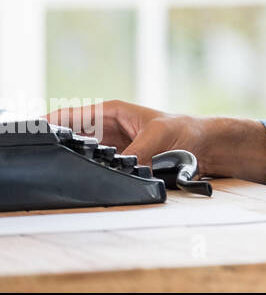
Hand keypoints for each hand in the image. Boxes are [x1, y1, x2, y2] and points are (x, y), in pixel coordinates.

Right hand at [42, 99, 265, 180]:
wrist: (205, 145)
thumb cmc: (185, 129)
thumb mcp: (159, 136)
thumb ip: (139, 152)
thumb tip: (123, 169)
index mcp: (109, 112)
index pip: (69, 115)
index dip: (48, 124)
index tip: (31, 135)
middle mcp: (105, 128)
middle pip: (69, 138)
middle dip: (55, 147)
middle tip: (41, 160)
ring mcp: (109, 147)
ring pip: (80, 155)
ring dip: (72, 163)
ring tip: (59, 172)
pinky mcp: (118, 163)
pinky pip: (97, 169)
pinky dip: (89, 175)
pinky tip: (82, 182)